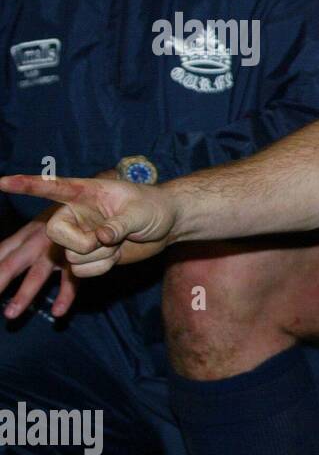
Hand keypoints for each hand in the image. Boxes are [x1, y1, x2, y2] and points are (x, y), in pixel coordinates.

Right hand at [0, 175, 177, 278]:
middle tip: (103, 241)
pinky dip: (101, 269)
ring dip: (100, 257)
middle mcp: (75, 215)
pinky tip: (114, 256)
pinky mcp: (85, 256)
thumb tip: (100, 238)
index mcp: (84, 193)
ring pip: (72, 257)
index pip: (52, 187)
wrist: (165, 227)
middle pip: (54, 234)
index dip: (26, 185)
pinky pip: (81, 272)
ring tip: (117, 244)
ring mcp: (79, 237)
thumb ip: (119, 224)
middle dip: (79, 245)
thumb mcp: (141, 212)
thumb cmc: (153, 208)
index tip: (3, 182)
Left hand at [0, 207, 76, 318]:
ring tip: (10, 314)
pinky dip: (66, 296)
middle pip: (10, 264)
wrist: (99, 208)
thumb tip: (0, 255)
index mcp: (24, 234)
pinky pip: (72, 280)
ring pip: (38, 275)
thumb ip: (16, 246)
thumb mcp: (37, 229)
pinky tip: (58, 313)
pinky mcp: (79, 258)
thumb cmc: (63, 221)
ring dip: (23, 295)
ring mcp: (58, 251)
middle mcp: (38, 241)